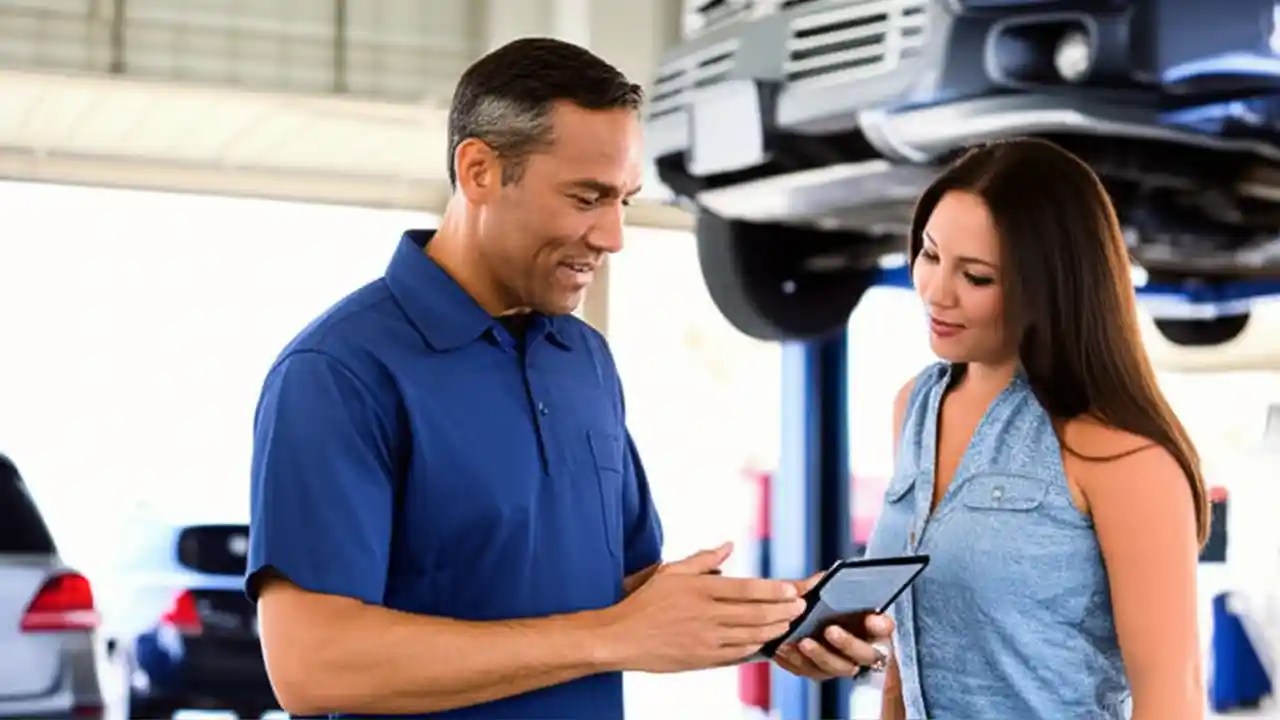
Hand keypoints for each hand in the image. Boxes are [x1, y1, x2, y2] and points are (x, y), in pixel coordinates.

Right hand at [597, 542, 806, 672]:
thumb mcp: (671, 572)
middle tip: (800, 606)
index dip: (775, 590)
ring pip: (751, 635)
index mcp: (701, 590)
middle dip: (783, 610)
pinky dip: (755, 645)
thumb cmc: (645, 602)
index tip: (793, 589)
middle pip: (756, 613)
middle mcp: (707, 615)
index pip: (748, 589)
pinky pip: (738, 653)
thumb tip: (728, 545)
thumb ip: (703, 559)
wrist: (621, 638)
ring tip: (788, 622)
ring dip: (774, 628)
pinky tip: (764, 640)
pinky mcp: (703, 659)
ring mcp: (706, 640)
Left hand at [772, 571, 894, 679]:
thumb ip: (827, 586)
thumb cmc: (817, 604)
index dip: (881, 625)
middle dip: (848, 643)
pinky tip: (785, 649)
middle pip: (865, 654)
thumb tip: (823, 580)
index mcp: (870, 626)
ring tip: (804, 642)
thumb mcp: (821, 592)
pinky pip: (810, 671)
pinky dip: (796, 660)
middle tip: (830, 630)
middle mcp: (861, 648)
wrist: (793, 622)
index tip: (872, 618)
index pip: (884, 627)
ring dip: (820, 655)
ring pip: (837, 667)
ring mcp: (841, 663)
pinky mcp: (818, 671)